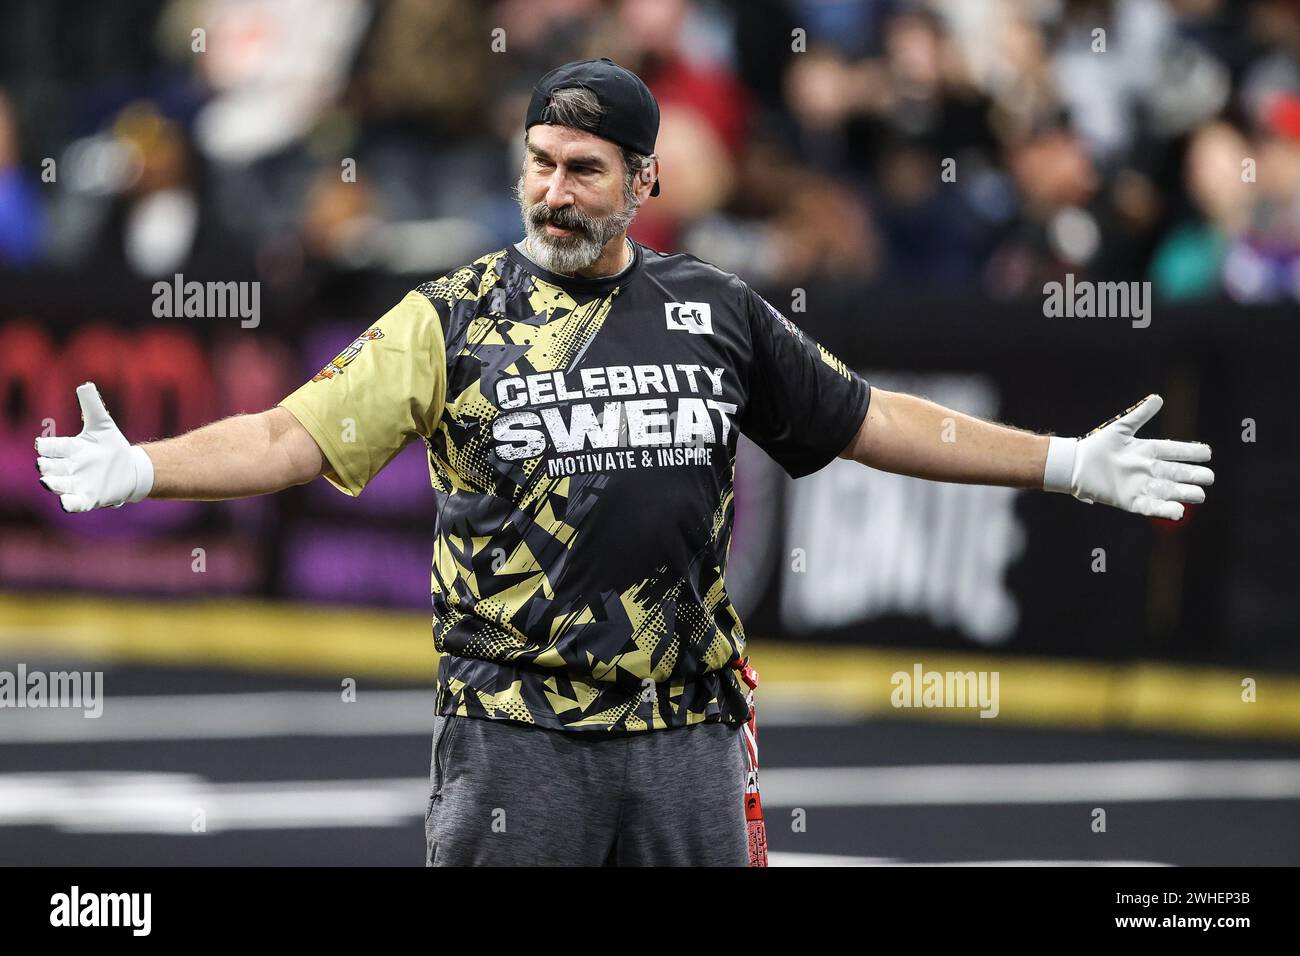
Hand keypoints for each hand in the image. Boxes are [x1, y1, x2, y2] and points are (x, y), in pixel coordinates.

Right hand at [34, 382, 153, 512]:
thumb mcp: (103, 425)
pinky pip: (75, 503)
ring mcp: (78, 484)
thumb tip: (85, 385)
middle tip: (43, 464)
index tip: (41, 445)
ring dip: (53, 484)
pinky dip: (70, 503)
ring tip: (47, 482)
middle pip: (51, 467)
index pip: (52, 447)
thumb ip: (93, 406)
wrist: (130, 469)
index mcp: (70, 448)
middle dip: (47, 465)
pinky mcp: (89, 498)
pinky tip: (66, 503)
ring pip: (59, 485)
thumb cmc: (110, 446)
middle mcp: (70, 467)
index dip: (46, 446)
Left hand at [1043, 394, 1212, 520]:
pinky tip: (1178, 512)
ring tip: (1199, 495)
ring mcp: (1139, 485)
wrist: (1074, 464)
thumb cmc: (1096, 445)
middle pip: (1175, 473)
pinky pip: (1149, 506)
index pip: (1174, 451)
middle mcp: (1147, 470)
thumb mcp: (1120, 428)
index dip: (1190, 452)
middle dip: (1193, 475)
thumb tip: (1158, 398)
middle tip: (1209, 477)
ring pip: (1167, 491)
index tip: (1207, 452)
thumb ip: (1140, 414)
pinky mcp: (1128, 500)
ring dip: (1183, 493)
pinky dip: (1163, 509)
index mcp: (1146, 451)